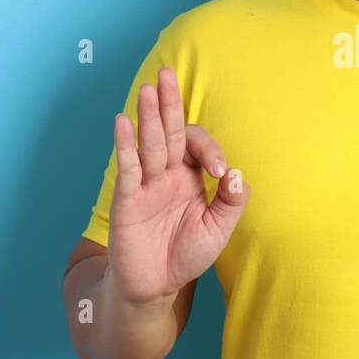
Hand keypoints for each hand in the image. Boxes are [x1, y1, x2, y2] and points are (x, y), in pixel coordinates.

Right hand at [106, 68, 249, 303]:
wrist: (155, 286)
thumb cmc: (186, 254)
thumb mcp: (218, 229)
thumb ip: (231, 201)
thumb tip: (236, 173)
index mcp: (190, 176)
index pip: (196, 146)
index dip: (209, 150)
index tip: (218, 172)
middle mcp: (167, 173)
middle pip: (168, 131)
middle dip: (169, 103)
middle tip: (166, 73)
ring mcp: (145, 184)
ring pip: (148, 143)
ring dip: (147, 116)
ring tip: (148, 88)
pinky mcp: (127, 199)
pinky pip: (127, 168)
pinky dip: (125, 145)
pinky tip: (122, 122)